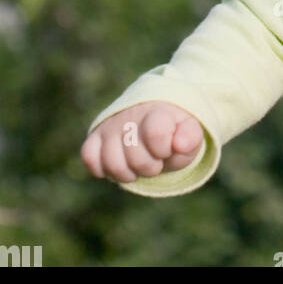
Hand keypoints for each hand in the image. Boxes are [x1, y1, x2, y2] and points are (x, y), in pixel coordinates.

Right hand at [80, 102, 203, 183]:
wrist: (154, 114)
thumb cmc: (174, 130)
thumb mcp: (190, 133)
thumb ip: (191, 137)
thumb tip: (180, 144)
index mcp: (157, 110)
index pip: (155, 132)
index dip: (163, 149)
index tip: (169, 148)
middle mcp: (130, 115)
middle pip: (135, 157)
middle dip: (151, 167)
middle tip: (156, 158)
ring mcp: (110, 125)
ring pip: (112, 163)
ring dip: (129, 172)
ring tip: (139, 163)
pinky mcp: (94, 135)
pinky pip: (89, 158)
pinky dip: (103, 168)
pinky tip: (120, 162)